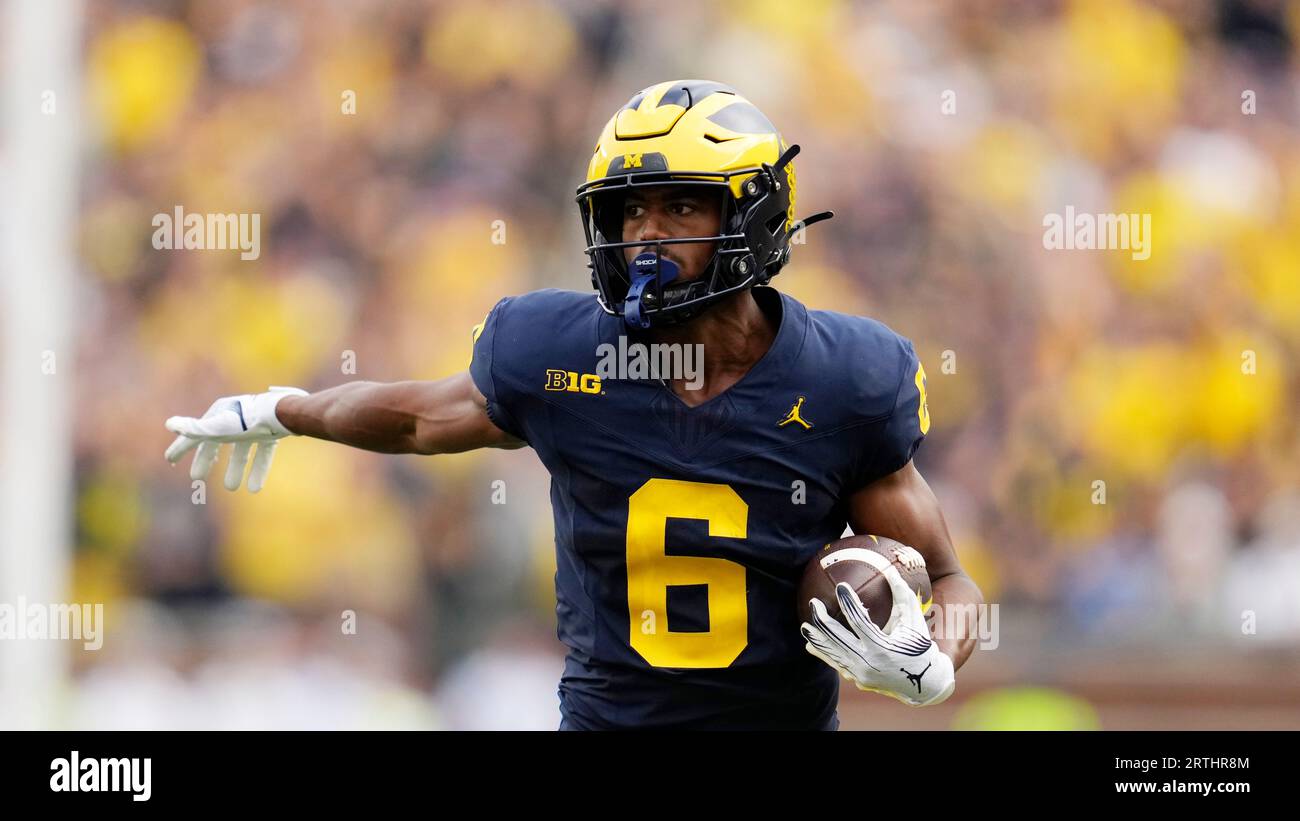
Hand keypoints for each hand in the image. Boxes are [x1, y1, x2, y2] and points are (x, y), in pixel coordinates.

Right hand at [164, 386, 306, 491]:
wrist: (282, 414)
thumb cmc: (246, 421)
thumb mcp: (218, 427)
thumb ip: (194, 429)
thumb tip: (169, 424)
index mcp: (218, 415)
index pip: (194, 435)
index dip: (181, 448)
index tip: (170, 460)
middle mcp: (235, 419)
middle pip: (215, 443)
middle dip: (205, 460)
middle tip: (196, 477)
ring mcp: (254, 427)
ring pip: (240, 452)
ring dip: (235, 470)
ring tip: (231, 488)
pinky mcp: (272, 434)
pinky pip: (262, 454)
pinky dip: (258, 470)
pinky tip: (255, 488)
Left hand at [801, 563, 955, 705]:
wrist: (925, 684)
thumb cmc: (920, 645)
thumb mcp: (914, 620)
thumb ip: (902, 595)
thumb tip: (891, 569)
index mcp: (883, 647)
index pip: (859, 621)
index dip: (849, 602)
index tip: (841, 586)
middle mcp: (868, 663)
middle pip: (837, 638)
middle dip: (822, 619)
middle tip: (814, 602)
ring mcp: (860, 673)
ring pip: (832, 653)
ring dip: (816, 638)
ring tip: (804, 624)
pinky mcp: (857, 679)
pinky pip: (835, 663)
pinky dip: (823, 653)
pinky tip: (810, 643)